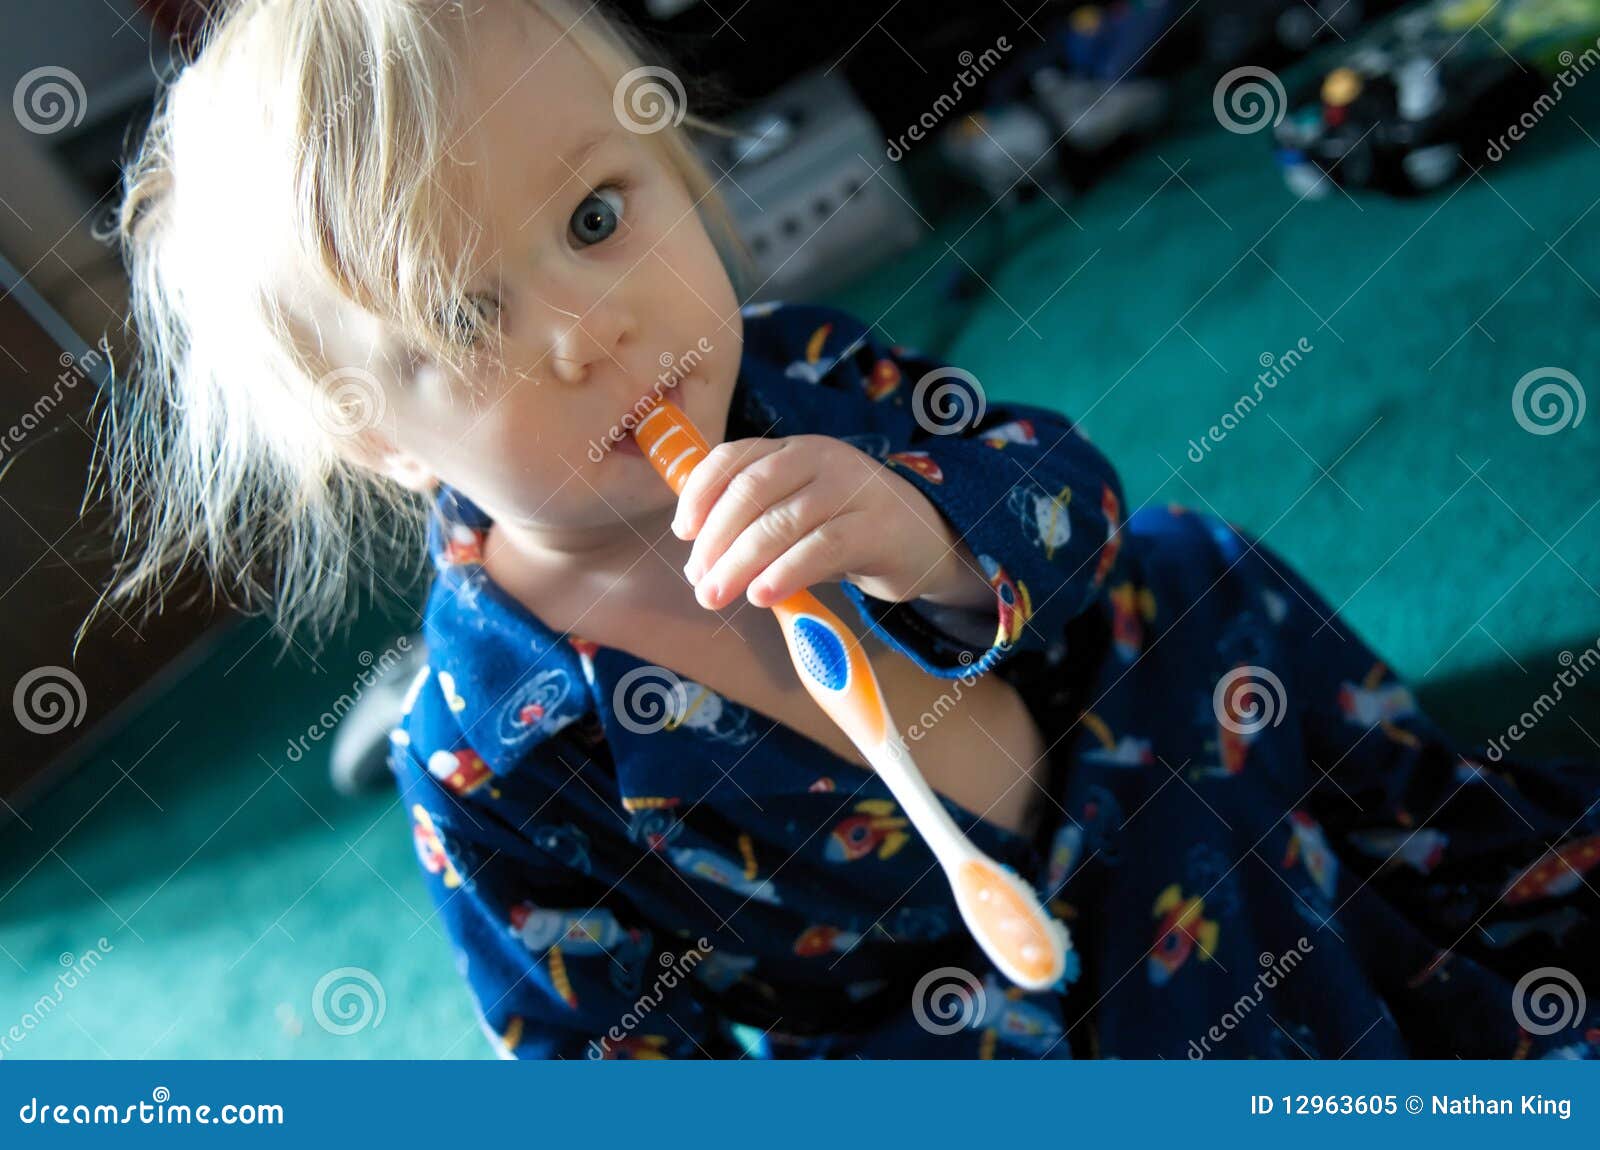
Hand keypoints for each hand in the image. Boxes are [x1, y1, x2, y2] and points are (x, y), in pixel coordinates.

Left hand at [672, 435, 995, 613]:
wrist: (930, 540)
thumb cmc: (851, 531)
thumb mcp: (801, 516)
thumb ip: (758, 525)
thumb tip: (703, 563)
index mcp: (793, 450)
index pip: (734, 457)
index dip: (700, 492)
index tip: (682, 533)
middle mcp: (821, 458)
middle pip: (751, 490)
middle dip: (715, 539)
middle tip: (698, 581)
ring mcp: (851, 489)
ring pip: (780, 522)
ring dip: (740, 562)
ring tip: (716, 596)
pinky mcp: (877, 526)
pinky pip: (821, 547)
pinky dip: (785, 572)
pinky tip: (763, 596)